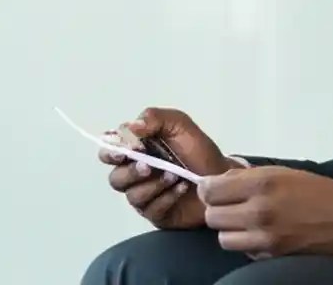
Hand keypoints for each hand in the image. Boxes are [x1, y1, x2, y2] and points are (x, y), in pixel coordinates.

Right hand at [99, 107, 238, 229]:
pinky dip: (166, 198)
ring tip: (175, 177)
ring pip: (132, 195)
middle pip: (115, 178)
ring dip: (153, 185)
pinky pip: (151, 210)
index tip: (127, 150)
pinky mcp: (157, 214)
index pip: (109, 150)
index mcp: (137, 150)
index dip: (111, 151)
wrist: (223, 177)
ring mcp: (145, 196)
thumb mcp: (180, 125)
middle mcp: (135, 174)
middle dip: (130, 172)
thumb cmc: (199, 151)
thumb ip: (154, 118)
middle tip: (148, 166)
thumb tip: (130, 127)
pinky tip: (182, 189)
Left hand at [197, 166, 332, 259]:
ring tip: (245, 222)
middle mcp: (259, 211)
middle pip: (212, 216)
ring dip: (230, 230)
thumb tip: (218, 181)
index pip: (210, 190)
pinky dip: (247, 244)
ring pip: (223, 238)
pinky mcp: (271, 257)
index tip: (214, 189)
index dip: (209, 189)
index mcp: (262, 182)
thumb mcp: (284, 172)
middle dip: (219, 209)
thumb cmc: (319, 191)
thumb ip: (248, 177)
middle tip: (232, 205)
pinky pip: (243, 251)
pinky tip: (261, 234)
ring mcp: (264, 238)